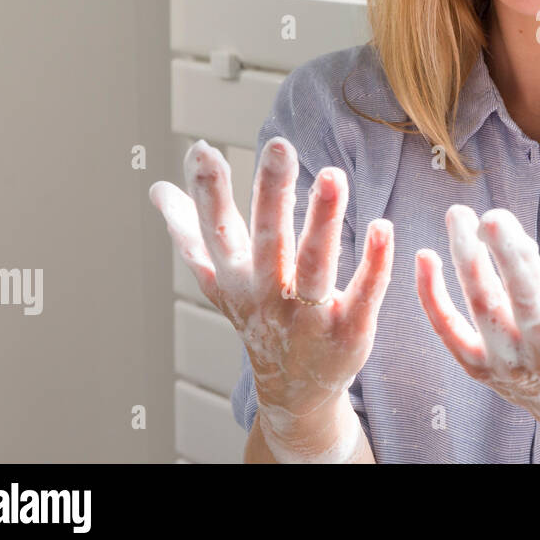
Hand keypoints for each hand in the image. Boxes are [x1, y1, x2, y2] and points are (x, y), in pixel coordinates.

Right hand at [148, 137, 392, 459]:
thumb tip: (157, 188)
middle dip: (271, 194)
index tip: (202, 149)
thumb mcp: (220, 280)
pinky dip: (374, 264)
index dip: (207, 192)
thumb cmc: (258, 320)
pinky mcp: (348, 332)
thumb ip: (191, 232)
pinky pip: (363, 294)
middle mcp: (268, 295)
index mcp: (236, 277)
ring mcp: (308, 316)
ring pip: (315, 264)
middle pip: (268, 240)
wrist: (293, 393)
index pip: (216, 230)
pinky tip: (382, 226)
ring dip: (323, 221)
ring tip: (332, 176)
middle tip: (278, 145)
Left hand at [414, 205, 539, 461]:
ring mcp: (509, 362)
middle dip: (510, 261)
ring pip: (482, 310)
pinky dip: (431, 299)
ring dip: (466, 263)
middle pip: (527, 305)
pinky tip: (424, 255)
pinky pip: (448, 333)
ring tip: (459, 214)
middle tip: (495, 215)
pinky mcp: (480, 367)